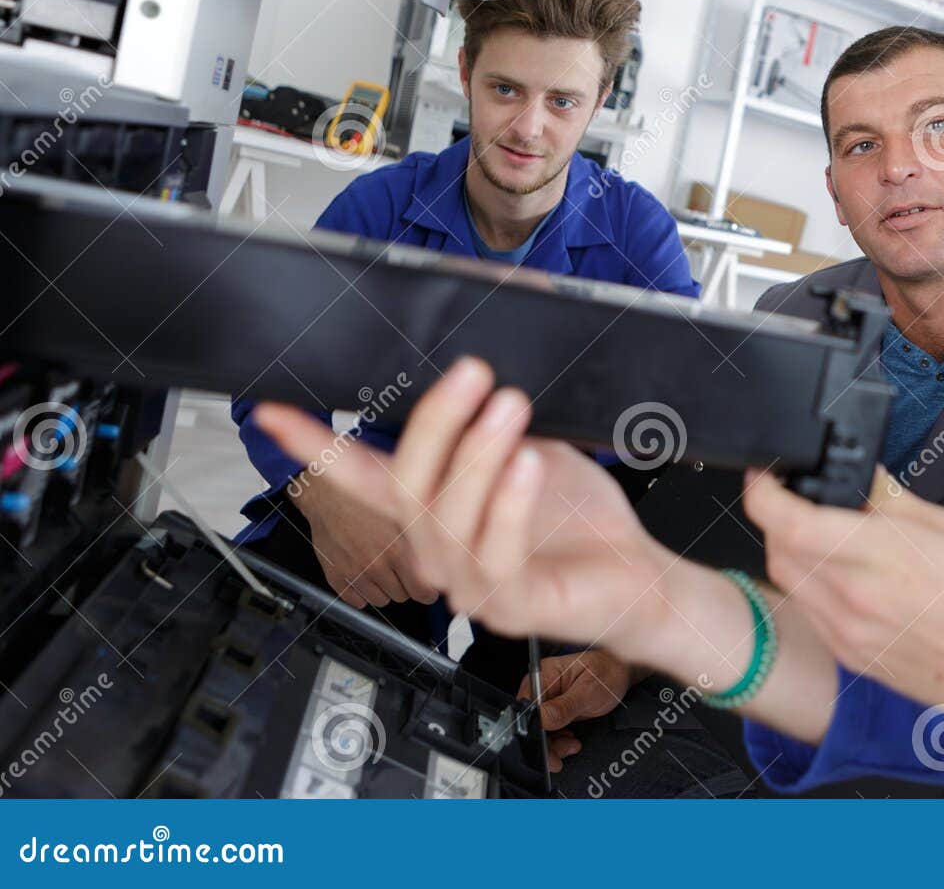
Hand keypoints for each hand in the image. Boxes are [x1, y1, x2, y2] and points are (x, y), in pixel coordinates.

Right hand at [253, 358, 675, 657]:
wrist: (636, 574)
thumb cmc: (580, 517)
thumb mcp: (532, 448)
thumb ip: (493, 420)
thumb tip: (474, 367)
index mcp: (437, 508)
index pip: (362, 477)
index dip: (316, 446)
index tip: (275, 411)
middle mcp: (441, 548)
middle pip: (408, 483)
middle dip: (437, 421)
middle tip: (475, 373)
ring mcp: (471, 583)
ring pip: (447, 515)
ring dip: (478, 452)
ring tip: (512, 406)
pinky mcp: (511, 606)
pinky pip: (495, 553)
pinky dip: (510, 502)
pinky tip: (529, 464)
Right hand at [288, 459, 437, 608]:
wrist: (328, 491)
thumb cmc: (367, 493)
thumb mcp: (406, 508)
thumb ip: (427, 532)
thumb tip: (451, 546)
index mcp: (399, 550)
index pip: (423, 592)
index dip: (430, 590)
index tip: (430, 587)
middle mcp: (376, 565)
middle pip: (403, 596)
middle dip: (407, 585)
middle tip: (404, 568)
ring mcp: (353, 573)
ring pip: (380, 600)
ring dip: (386, 589)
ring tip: (384, 568)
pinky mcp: (334, 576)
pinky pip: (355, 601)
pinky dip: (362, 593)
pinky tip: (365, 575)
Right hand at [517, 649, 645, 771]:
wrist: (619, 673)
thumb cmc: (606, 673)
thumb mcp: (588, 691)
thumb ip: (564, 707)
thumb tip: (542, 720)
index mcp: (544, 676)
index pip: (528, 707)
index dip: (533, 729)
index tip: (545, 747)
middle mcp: (541, 688)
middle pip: (531, 722)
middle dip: (545, 742)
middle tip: (559, 756)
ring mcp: (547, 701)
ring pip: (539, 731)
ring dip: (553, 745)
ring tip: (572, 745)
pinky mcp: (554, 712)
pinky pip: (549, 732)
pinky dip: (558, 742)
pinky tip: (571, 742)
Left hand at [743, 467, 943, 795]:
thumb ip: (892, 500)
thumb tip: (861, 476)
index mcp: (882, 557)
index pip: (790, 523)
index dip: (763, 493)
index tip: (765, 474)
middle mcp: (854, 598)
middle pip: (777, 550)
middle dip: (776, 517)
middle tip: (798, 498)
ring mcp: (847, 633)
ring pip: (787, 580)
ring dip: (789, 550)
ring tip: (821, 533)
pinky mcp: (849, 656)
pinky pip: (808, 610)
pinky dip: (809, 583)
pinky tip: (840, 574)